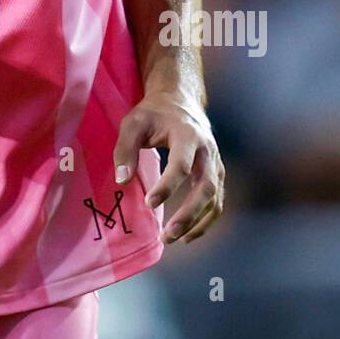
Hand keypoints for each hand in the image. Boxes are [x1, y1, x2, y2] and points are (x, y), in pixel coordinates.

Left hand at [113, 91, 224, 243]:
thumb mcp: (134, 123)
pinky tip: (187, 235)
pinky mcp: (217, 173)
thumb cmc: (153, 112)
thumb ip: (125, 149)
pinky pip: (217, 201)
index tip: (149, 203)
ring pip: (214, 198)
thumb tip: (122, 181)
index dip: (167, 187)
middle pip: (205, 186)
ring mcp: (216, 162)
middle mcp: (207, 150)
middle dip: (188, 213)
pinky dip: (205, 221)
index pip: (181, 165)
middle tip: (166, 234)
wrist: (180, 99)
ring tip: (173, 239)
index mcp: (188, 134)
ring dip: (197, 222)